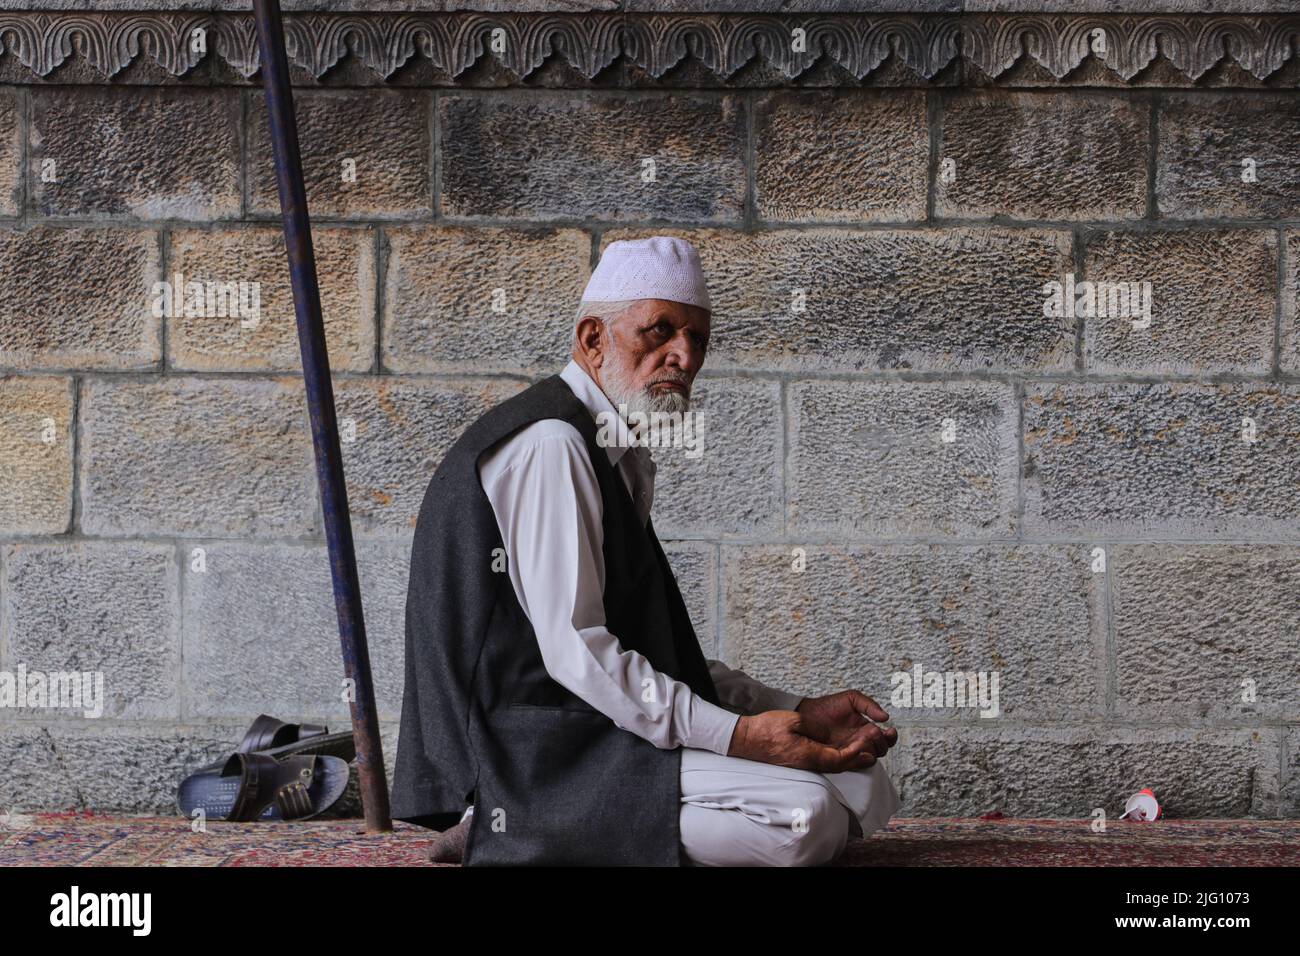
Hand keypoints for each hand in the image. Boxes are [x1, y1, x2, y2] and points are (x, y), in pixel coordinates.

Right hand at [726, 709, 882, 773]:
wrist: (746, 740)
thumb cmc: (766, 729)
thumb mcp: (792, 721)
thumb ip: (814, 727)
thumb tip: (829, 733)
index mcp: (808, 754)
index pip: (840, 758)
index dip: (856, 751)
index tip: (867, 739)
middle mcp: (810, 763)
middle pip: (842, 765)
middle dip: (861, 755)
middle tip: (874, 742)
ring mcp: (806, 765)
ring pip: (836, 766)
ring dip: (854, 758)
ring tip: (868, 748)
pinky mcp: (803, 762)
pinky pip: (827, 763)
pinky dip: (842, 757)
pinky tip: (848, 750)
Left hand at [794, 690, 897, 756]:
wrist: (806, 714)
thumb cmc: (827, 706)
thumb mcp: (851, 699)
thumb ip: (869, 705)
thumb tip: (885, 717)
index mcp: (867, 728)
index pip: (886, 738)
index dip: (891, 737)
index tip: (889, 731)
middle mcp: (861, 741)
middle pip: (881, 749)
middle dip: (881, 742)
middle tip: (873, 732)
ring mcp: (851, 750)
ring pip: (870, 757)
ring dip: (871, 749)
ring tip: (864, 737)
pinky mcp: (841, 757)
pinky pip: (855, 762)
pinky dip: (859, 756)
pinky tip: (856, 746)